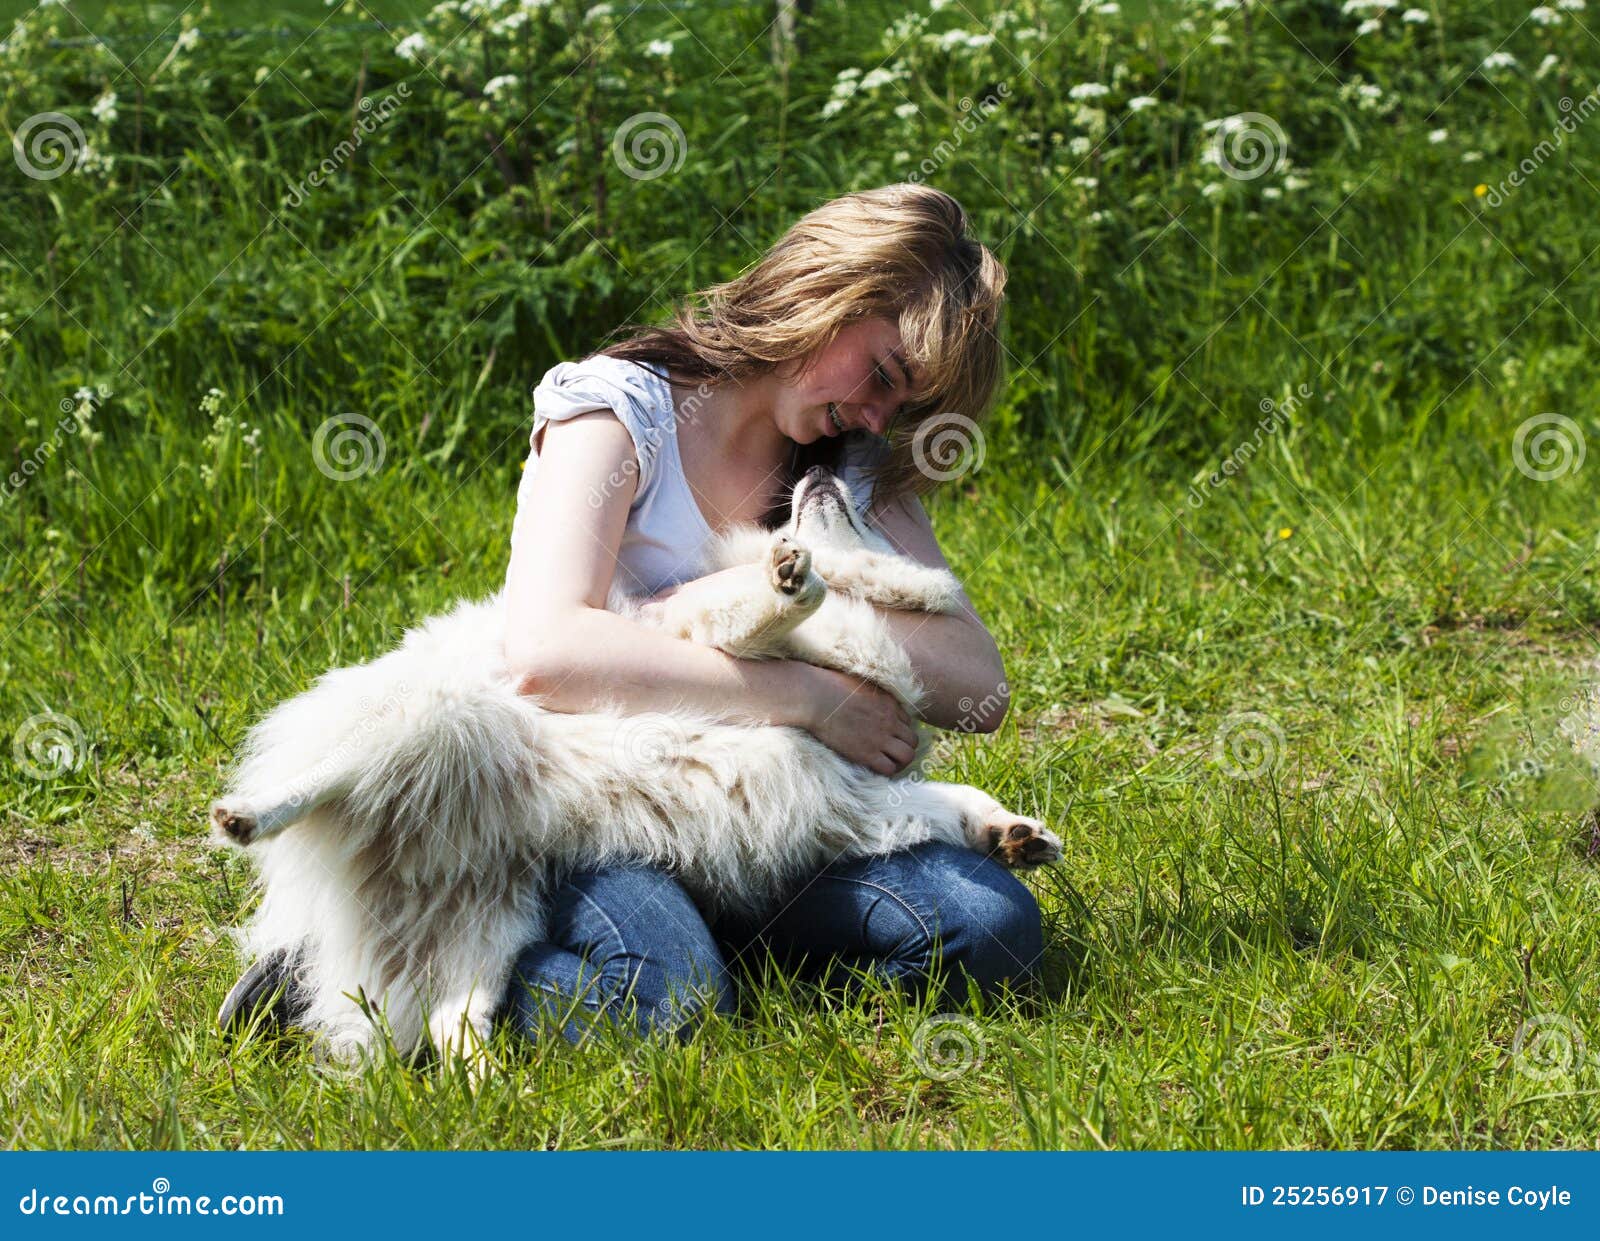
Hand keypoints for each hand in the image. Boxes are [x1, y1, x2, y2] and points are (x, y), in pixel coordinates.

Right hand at [794, 664, 917, 775]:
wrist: (816, 699)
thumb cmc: (831, 687)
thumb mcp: (861, 683)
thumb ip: (874, 695)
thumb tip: (873, 700)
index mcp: (889, 703)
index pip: (908, 722)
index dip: (899, 730)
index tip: (889, 735)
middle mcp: (889, 721)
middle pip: (913, 740)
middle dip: (905, 747)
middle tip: (892, 752)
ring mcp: (879, 738)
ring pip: (907, 756)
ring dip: (901, 762)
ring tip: (889, 763)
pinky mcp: (866, 753)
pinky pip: (888, 769)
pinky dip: (887, 771)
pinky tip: (877, 768)